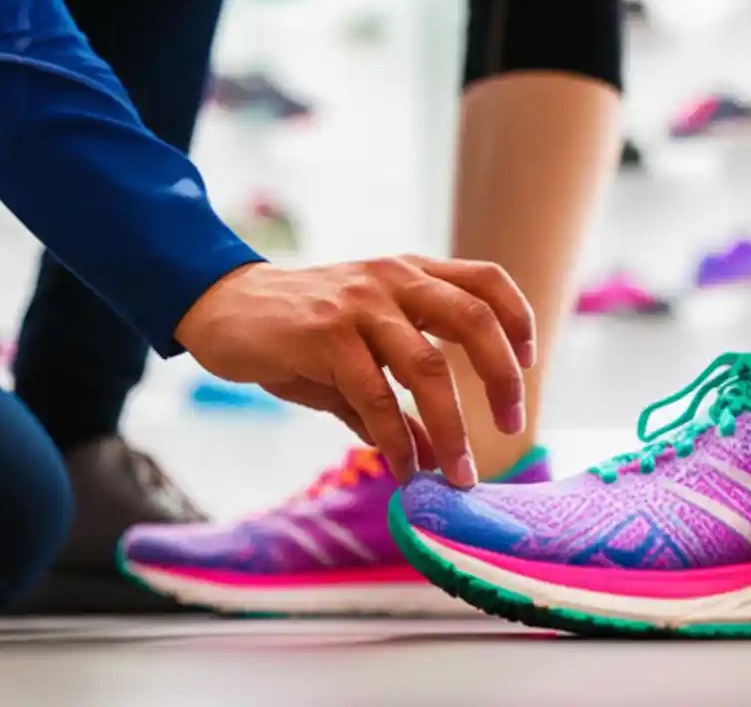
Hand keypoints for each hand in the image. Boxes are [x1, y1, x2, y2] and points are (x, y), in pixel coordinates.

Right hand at [175, 257, 534, 486]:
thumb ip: (396, 399)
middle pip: (472, 319)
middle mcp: (392, 281)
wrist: (221, 308)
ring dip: (451, 429)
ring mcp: (359, 304)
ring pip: (428, 367)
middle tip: (512, 426)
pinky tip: (402, 469)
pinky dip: (395, 440)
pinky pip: (375, 396)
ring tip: (459, 475)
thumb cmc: (296, 333)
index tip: (529, 364)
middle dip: (501, 378)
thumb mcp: (357, 353)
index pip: (484, 281)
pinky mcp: (324, 335)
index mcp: (408, 275)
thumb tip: (431, 456)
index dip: (516, 319)